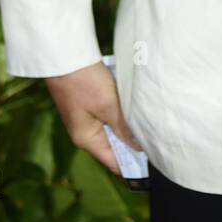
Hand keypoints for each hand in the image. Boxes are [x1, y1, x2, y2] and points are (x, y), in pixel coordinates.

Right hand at [45, 60, 143, 177]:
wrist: (64, 56)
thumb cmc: (84, 81)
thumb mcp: (108, 105)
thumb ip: (124, 127)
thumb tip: (139, 147)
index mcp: (86, 139)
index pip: (113, 162)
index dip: (132, 164)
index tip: (153, 161)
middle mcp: (84, 133)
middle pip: (113, 148)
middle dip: (132, 145)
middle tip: (157, 141)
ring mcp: (85, 119)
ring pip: (112, 131)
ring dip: (127, 129)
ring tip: (149, 127)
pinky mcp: (87, 106)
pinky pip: (108, 118)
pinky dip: (120, 117)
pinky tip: (134, 111)